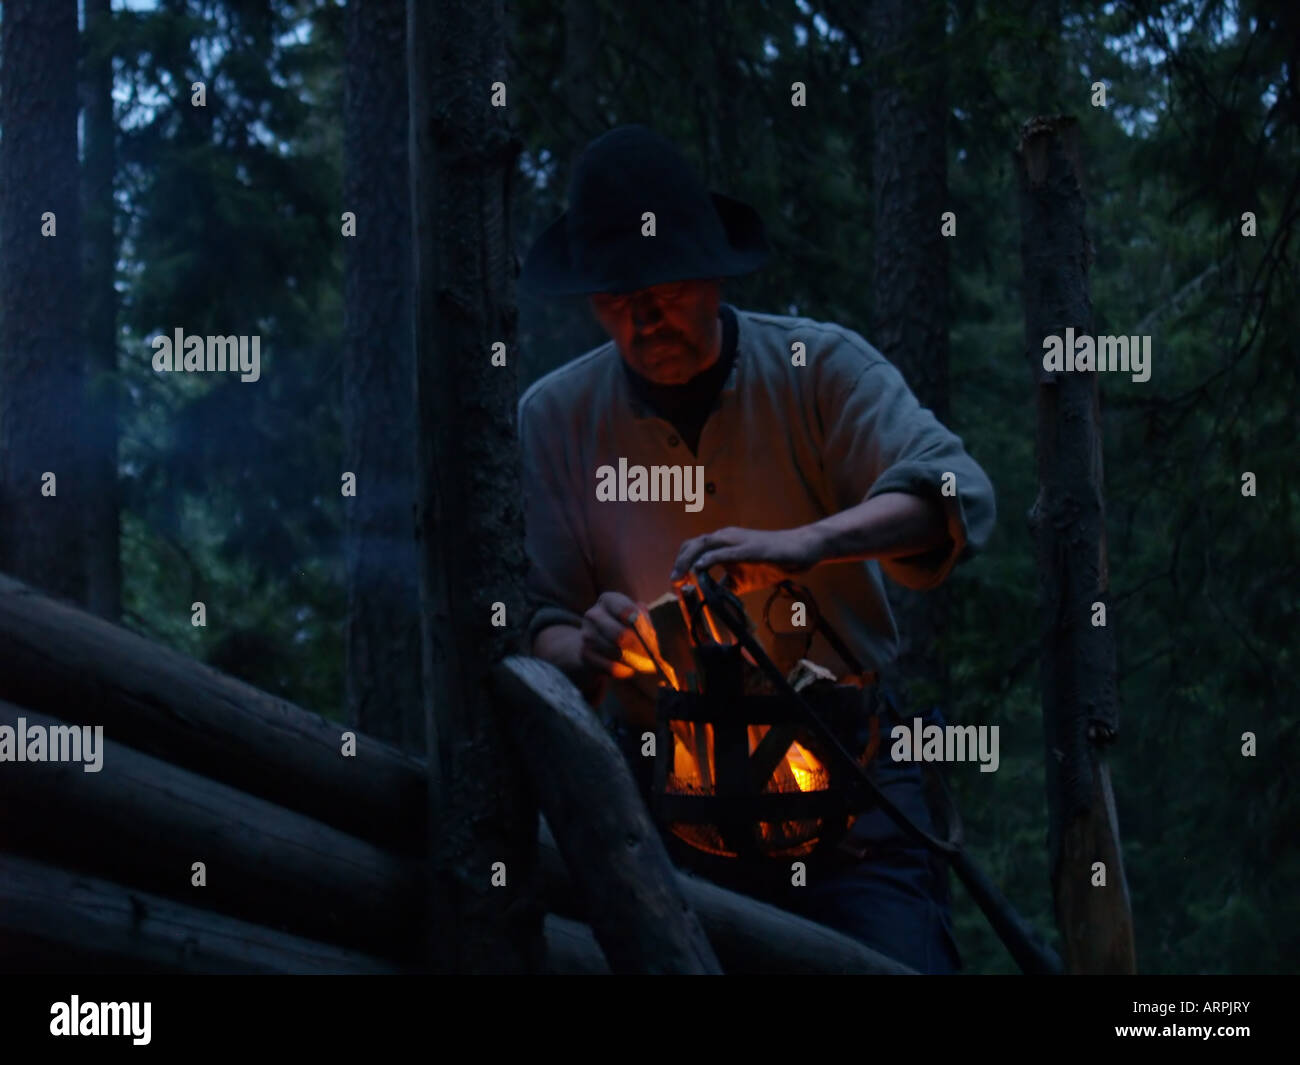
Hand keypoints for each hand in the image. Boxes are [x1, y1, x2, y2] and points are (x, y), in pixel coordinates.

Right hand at [577, 590, 650, 679]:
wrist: (598, 644)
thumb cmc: (625, 628)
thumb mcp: (637, 619)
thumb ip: (646, 625)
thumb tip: (649, 639)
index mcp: (608, 600)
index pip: (625, 609)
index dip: (641, 624)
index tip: (651, 634)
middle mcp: (593, 614)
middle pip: (621, 635)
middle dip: (639, 647)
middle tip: (651, 654)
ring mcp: (586, 634)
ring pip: (617, 653)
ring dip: (633, 660)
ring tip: (640, 660)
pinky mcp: (585, 654)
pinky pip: (611, 666)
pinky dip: (623, 669)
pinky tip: (627, 666)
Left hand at [670, 525, 825, 594]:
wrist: (801, 549)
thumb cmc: (772, 562)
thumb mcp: (743, 578)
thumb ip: (724, 586)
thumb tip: (708, 600)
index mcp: (723, 542)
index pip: (693, 549)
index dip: (680, 564)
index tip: (675, 583)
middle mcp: (725, 537)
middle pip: (692, 545)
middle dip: (679, 563)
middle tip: (673, 583)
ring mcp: (737, 540)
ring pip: (704, 545)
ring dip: (687, 561)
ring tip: (679, 578)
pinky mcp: (749, 548)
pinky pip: (724, 552)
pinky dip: (709, 559)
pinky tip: (699, 568)